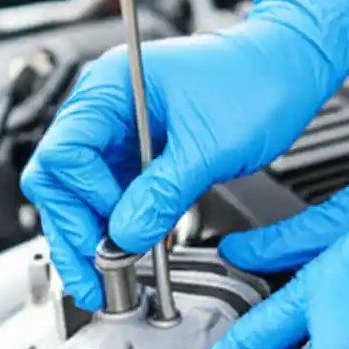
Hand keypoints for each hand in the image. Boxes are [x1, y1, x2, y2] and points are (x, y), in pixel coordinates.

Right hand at [21, 0, 348, 308]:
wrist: (289, 68)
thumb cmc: (257, 82)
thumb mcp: (209, 147)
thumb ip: (162, 194)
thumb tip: (124, 237)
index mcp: (111, 87)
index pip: (63, 153)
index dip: (84, 199)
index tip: (115, 228)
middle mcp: (105, 106)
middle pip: (59, 178)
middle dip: (73, 231)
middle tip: (90, 279)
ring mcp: (119, 129)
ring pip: (79, 192)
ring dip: (90, 235)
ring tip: (104, 278)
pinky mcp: (138, 151)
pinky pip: (111, 193)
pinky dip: (116, 224)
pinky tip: (127, 252)